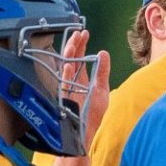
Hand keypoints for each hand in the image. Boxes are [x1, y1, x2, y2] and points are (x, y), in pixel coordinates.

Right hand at [60, 29, 110, 149]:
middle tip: (78, 32)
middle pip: (70, 58)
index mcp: (81, 79)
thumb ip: (102, 72)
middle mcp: (72, 81)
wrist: (87, 133)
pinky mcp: (64, 97)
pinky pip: (62, 83)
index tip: (83, 32)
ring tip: (74, 42)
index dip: (80, 44)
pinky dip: (65, 74)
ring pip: (64, 66)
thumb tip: (103, 53)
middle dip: (73, 44)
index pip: (79, 57)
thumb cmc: (94, 115)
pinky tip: (69, 64)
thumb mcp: (102, 90)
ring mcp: (67, 88)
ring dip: (68, 54)